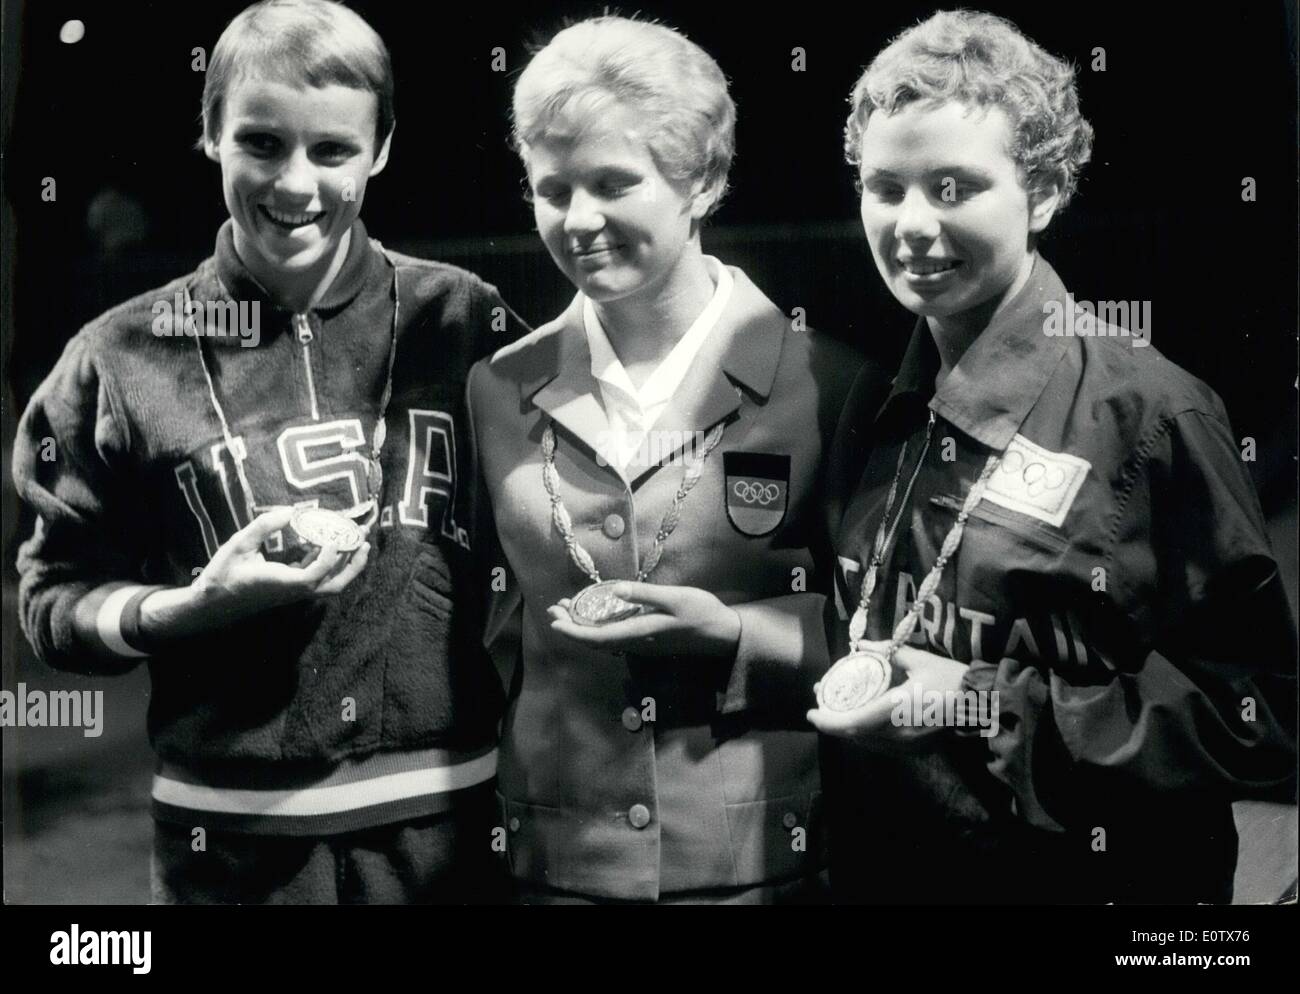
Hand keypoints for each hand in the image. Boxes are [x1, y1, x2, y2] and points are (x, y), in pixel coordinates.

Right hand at [142, 508, 370, 638]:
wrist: (212, 605)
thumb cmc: (223, 574)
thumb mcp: (239, 544)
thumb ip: (265, 526)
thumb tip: (291, 511)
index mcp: (282, 583)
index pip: (316, 574)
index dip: (329, 556)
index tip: (333, 535)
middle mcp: (294, 592)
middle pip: (335, 585)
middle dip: (354, 563)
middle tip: (364, 538)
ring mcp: (295, 594)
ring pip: (331, 585)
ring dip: (347, 564)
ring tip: (358, 541)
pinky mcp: (291, 590)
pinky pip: (318, 579)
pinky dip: (329, 563)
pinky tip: (327, 543)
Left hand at [547, 582, 740, 657]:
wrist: (724, 635)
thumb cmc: (702, 613)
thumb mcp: (675, 598)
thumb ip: (644, 595)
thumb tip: (614, 591)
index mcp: (641, 633)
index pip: (598, 638)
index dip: (573, 632)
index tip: (554, 622)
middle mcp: (637, 644)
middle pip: (596, 641)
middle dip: (572, 627)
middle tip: (553, 610)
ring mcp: (643, 645)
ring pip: (604, 640)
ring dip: (583, 627)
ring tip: (567, 610)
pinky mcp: (648, 642)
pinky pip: (615, 638)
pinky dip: (598, 627)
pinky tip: (596, 615)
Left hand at [806, 644, 967, 745]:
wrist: (983, 706)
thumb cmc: (952, 679)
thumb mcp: (920, 660)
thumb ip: (888, 652)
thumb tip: (863, 646)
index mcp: (896, 710)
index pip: (852, 723)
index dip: (828, 721)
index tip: (811, 711)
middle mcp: (897, 734)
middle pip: (854, 735)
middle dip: (832, 721)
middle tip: (819, 703)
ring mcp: (906, 746)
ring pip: (865, 743)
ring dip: (847, 729)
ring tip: (836, 708)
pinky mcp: (913, 751)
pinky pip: (880, 745)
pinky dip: (864, 734)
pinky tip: (861, 718)